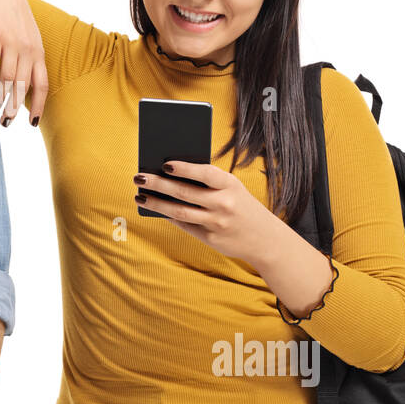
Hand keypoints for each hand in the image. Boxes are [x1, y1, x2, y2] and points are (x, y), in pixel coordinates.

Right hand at [0, 0, 47, 126]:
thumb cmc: (15, 18)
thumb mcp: (30, 38)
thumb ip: (31, 60)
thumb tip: (27, 85)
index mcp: (38, 53)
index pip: (41, 85)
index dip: (37, 105)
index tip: (31, 122)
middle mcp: (28, 50)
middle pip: (23, 86)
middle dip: (14, 108)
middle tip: (6, 123)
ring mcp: (12, 44)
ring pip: (7, 79)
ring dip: (0, 97)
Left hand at [133, 161, 279, 261]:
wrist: (265, 239)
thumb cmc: (242, 206)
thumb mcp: (233, 189)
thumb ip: (209, 182)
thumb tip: (170, 175)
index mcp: (231, 185)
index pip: (204, 173)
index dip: (184, 168)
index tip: (165, 164)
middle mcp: (224, 204)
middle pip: (184, 192)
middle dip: (158, 184)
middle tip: (139, 178)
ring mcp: (217, 223)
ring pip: (179, 211)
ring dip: (156, 203)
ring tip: (140, 197)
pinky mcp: (211, 239)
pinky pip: (185, 225)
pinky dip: (169, 216)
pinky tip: (156, 210)